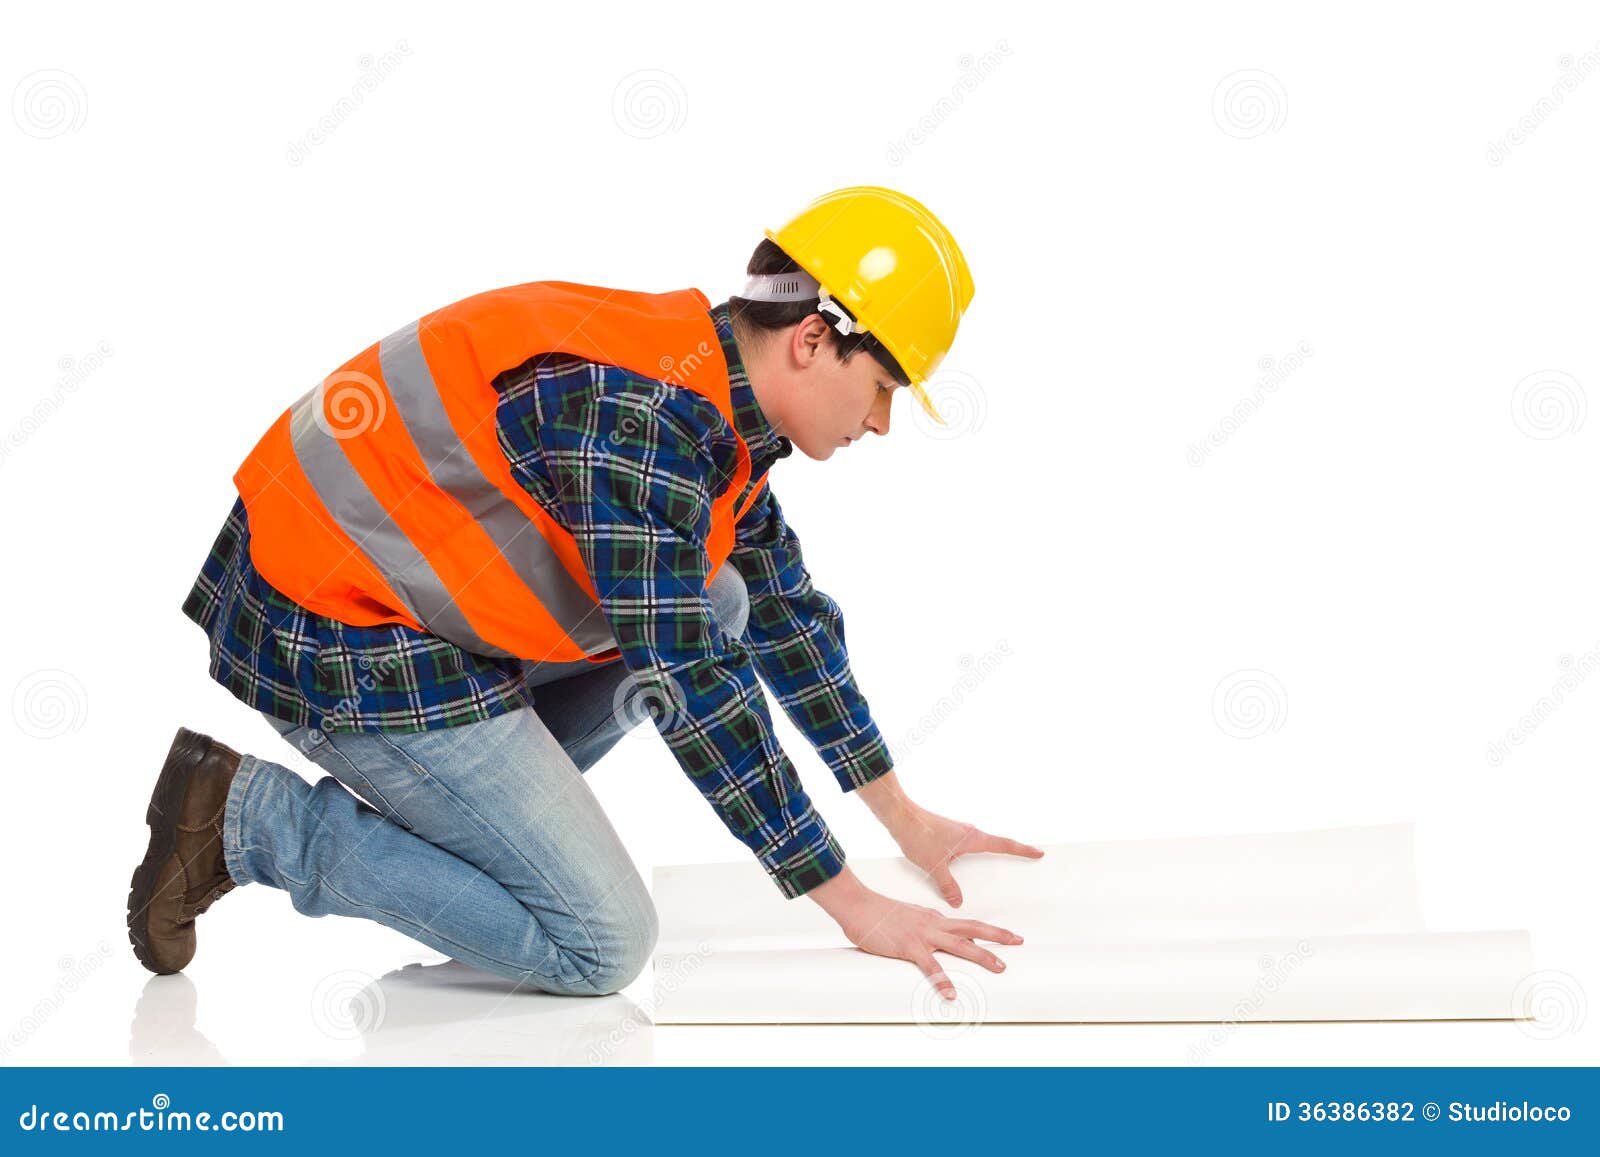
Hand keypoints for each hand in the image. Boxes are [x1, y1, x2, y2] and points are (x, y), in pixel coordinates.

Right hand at [807, 867, 1022, 999]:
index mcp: (932, 918)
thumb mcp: (904, 918)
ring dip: (982, 955)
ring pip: (960, 944)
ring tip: (1000, 967)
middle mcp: (933, 923)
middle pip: (972, 928)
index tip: (1002, 937)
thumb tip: (926, 943)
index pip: (963, 925)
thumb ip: (917, 929)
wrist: (857, 905)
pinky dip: (942, 980)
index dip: (984, 932)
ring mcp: (923, 935)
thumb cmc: (875, 913)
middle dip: (997, 935)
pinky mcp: (909, 946)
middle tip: (1018, 941)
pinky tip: (950, 994)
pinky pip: (930, 966)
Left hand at [855, 771, 1043, 906]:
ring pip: (982, 841)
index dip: (1023, 850)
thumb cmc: (919, 837)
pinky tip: (970, 858)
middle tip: (1030, 855)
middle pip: (998, 842)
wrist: (900, 817)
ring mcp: (959, 830)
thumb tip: (957, 902)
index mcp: (972, 839)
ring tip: (1006, 857)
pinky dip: (977, 849)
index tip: (1039, 852)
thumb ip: (948, 886)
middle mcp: (969, 832)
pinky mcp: (949, 831)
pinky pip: (969, 842)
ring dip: (994, 848)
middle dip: (1013, 849)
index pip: (1004, 845)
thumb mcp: (935, 867)